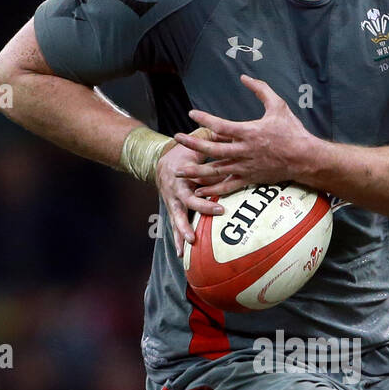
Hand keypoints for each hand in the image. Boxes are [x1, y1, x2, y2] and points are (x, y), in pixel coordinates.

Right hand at [154, 137, 223, 257]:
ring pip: (176, 221)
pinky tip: (182, 256)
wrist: (161, 162)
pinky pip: (175, 227)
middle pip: (184, 209)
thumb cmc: (184, 153)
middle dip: (194, 224)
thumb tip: (227, 133)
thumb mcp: (195, 145)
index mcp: (182, 176)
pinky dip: (178, 241)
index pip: (195, 191)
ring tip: (186, 251)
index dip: (206, 201)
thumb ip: (210, 141)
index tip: (220, 210)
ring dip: (181, 236)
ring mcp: (173, 204)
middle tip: (199, 235)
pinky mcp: (174, 211)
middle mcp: (175, 192)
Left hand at [172, 75, 317, 191]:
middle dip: (193, 143)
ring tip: (179, 170)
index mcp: (249, 132)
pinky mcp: (250, 179)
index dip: (205, 119)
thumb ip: (260, 90)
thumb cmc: (292, 131)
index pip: (221, 125)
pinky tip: (198, 191)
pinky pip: (228, 186)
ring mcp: (246, 167)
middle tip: (176, 139)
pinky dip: (213, 190)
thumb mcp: (278, 105)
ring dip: (196, 170)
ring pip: (216, 170)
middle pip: (213, 148)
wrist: (305, 158)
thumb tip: (244, 77)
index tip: (192, 114)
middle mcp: (244, 151)